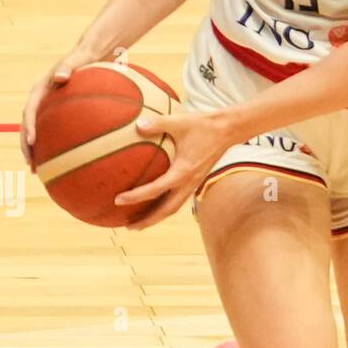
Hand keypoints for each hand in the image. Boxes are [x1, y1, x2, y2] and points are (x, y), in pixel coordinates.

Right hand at [20, 47, 99, 170]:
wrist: (89, 56)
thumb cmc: (83, 58)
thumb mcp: (76, 60)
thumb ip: (67, 67)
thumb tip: (60, 76)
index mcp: (40, 90)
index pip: (30, 110)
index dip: (28, 126)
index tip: (31, 141)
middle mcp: (40, 100)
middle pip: (27, 126)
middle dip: (26, 145)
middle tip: (30, 163)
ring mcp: (46, 108)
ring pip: (35, 131)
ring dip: (33, 150)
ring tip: (36, 169)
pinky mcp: (55, 113)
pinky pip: (50, 131)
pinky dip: (50, 145)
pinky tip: (58, 161)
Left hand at [114, 109, 239, 229]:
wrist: (230, 129)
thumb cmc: (205, 125)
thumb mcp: (180, 121)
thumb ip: (158, 123)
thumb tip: (137, 124)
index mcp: (183, 171)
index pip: (156, 189)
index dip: (136, 196)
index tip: (117, 200)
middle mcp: (189, 182)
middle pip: (166, 210)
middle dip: (148, 220)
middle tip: (128, 227)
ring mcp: (194, 183)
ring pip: (174, 207)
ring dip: (157, 217)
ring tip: (140, 222)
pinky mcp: (197, 180)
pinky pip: (179, 199)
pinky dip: (165, 205)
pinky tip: (156, 202)